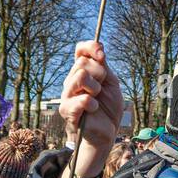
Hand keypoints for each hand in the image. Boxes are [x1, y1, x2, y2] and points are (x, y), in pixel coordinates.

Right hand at [57, 40, 122, 177]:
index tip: (102, 56)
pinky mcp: (66, 110)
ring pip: (80, 76)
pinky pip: (82, 99)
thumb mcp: (111, 82)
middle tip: (102, 89)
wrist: (107, 131)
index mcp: (82, 71)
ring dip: (95, 87)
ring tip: (97, 98)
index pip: (80, 50)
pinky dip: (93, 104)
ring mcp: (67, 95)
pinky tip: (94, 109)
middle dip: (99, 73)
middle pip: (83, 63)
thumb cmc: (109, 107)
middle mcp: (71, 80)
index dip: (91, 48)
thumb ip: (103, 65)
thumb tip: (99, 46)